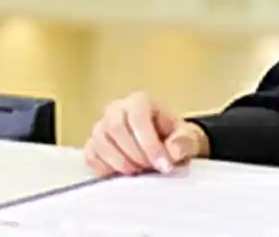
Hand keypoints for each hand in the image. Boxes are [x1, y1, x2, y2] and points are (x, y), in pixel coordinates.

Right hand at [83, 92, 209, 176]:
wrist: (165, 147)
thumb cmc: (174, 138)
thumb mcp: (188, 138)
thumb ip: (184, 143)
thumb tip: (173, 151)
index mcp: (140, 102)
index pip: (137, 117)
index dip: (149, 143)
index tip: (163, 165)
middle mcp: (116, 110)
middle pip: (116, 129)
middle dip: (136, 155)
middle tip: (152, 170)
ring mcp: (101, 127)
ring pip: (101, 143)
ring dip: (121, 163)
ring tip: (140, 173)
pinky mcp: (93, 146)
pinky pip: (91, 156)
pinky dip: (106, 169)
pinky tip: (123, 175)